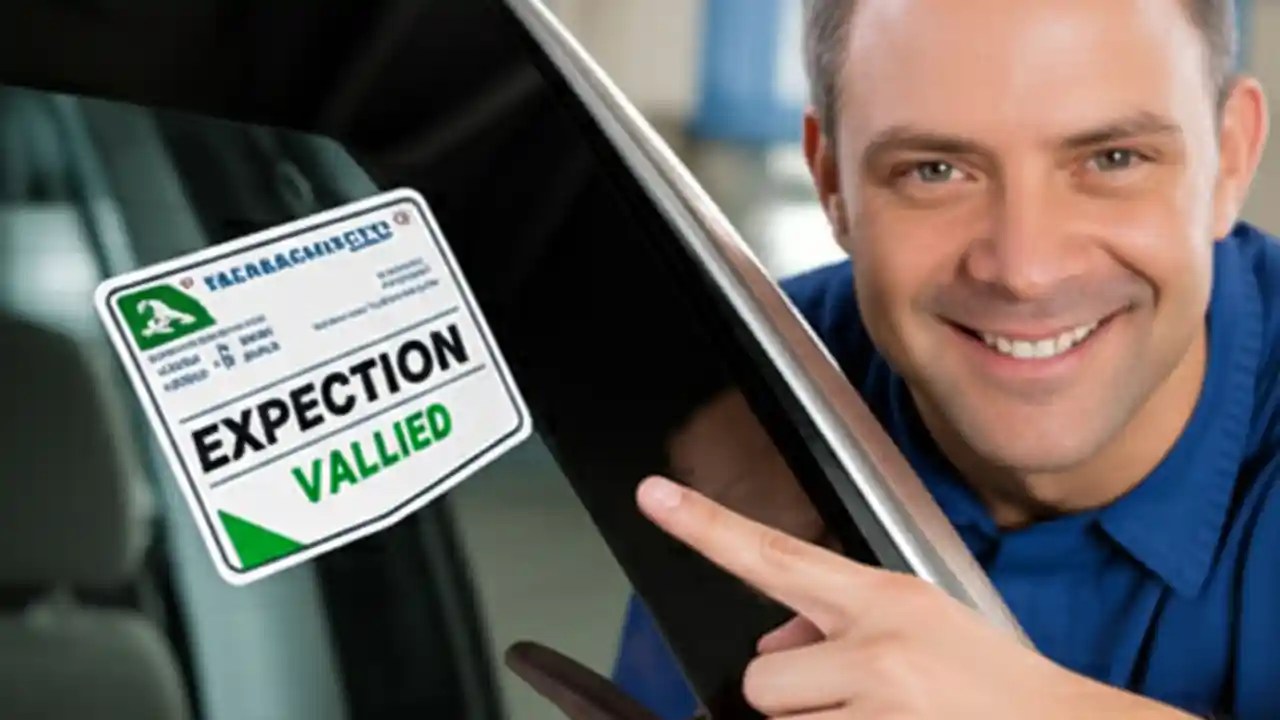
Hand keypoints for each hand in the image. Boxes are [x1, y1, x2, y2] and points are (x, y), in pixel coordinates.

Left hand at [636, 475, 1196, 719]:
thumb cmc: (988, 681)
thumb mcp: (917, 623)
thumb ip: (837, 624)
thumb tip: (768, 650)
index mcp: (884, 600)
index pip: (775, 556)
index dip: (705, 526)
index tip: (654, 496)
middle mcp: (876, 651)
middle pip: (761, 680)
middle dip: (794, 696)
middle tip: (863, 699)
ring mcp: (878, 711)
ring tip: (889, 718)